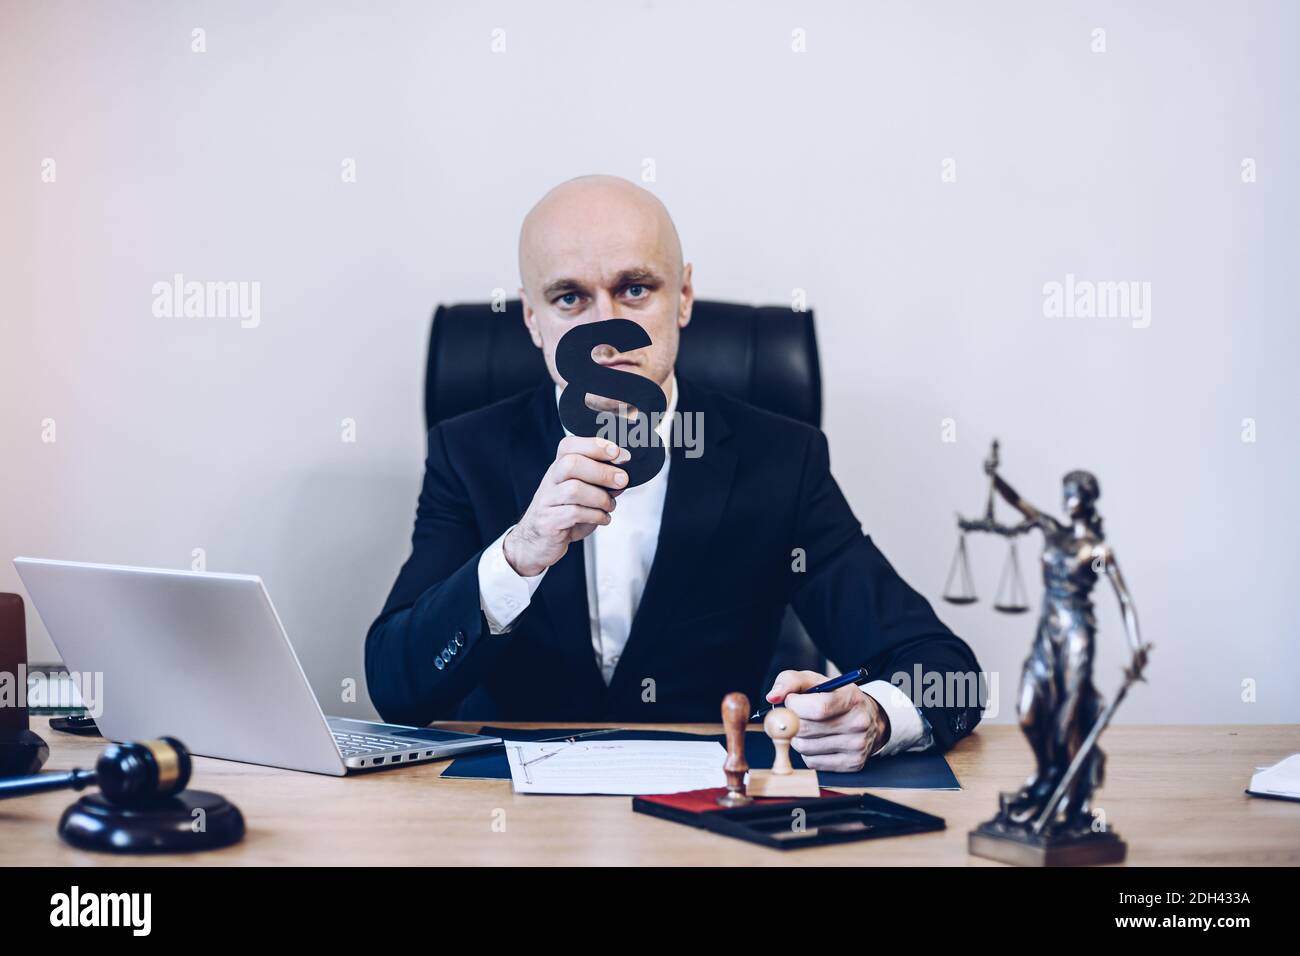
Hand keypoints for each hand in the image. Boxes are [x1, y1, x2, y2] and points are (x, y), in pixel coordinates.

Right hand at [503, 436, 629, 576]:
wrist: (538, 542)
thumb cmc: (563, 514)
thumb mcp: (584, 494)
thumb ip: (602, 484)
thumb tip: (622, 477)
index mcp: (559, 468)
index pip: (569, 445)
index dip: (594, 445)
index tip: (617, 452)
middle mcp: (551, 481)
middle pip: (571, 464)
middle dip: (602, 471)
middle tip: (621, 480)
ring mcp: (547, 501)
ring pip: (574, 489)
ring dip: (601, 498)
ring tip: (609, 505)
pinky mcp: (548, 522)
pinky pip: (574, 514)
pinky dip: (596, 515)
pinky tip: (602, 518)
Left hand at [765, 670, 889, 772]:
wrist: (868, 719)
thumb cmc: (835, 697)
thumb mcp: (815, 680)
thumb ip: (790, 681)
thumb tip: (772, 698)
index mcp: (851, 698)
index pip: (817, 708)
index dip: (795, 705)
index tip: (791, 701)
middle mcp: (858, 723)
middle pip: (806, 730)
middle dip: (792, 722)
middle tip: (795, 715)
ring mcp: (856, 746)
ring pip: (805, 748)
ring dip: (797, 738)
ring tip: (807, 727)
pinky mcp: (852, 764)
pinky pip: (812, 762)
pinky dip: (807, 752)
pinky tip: (817, 740)